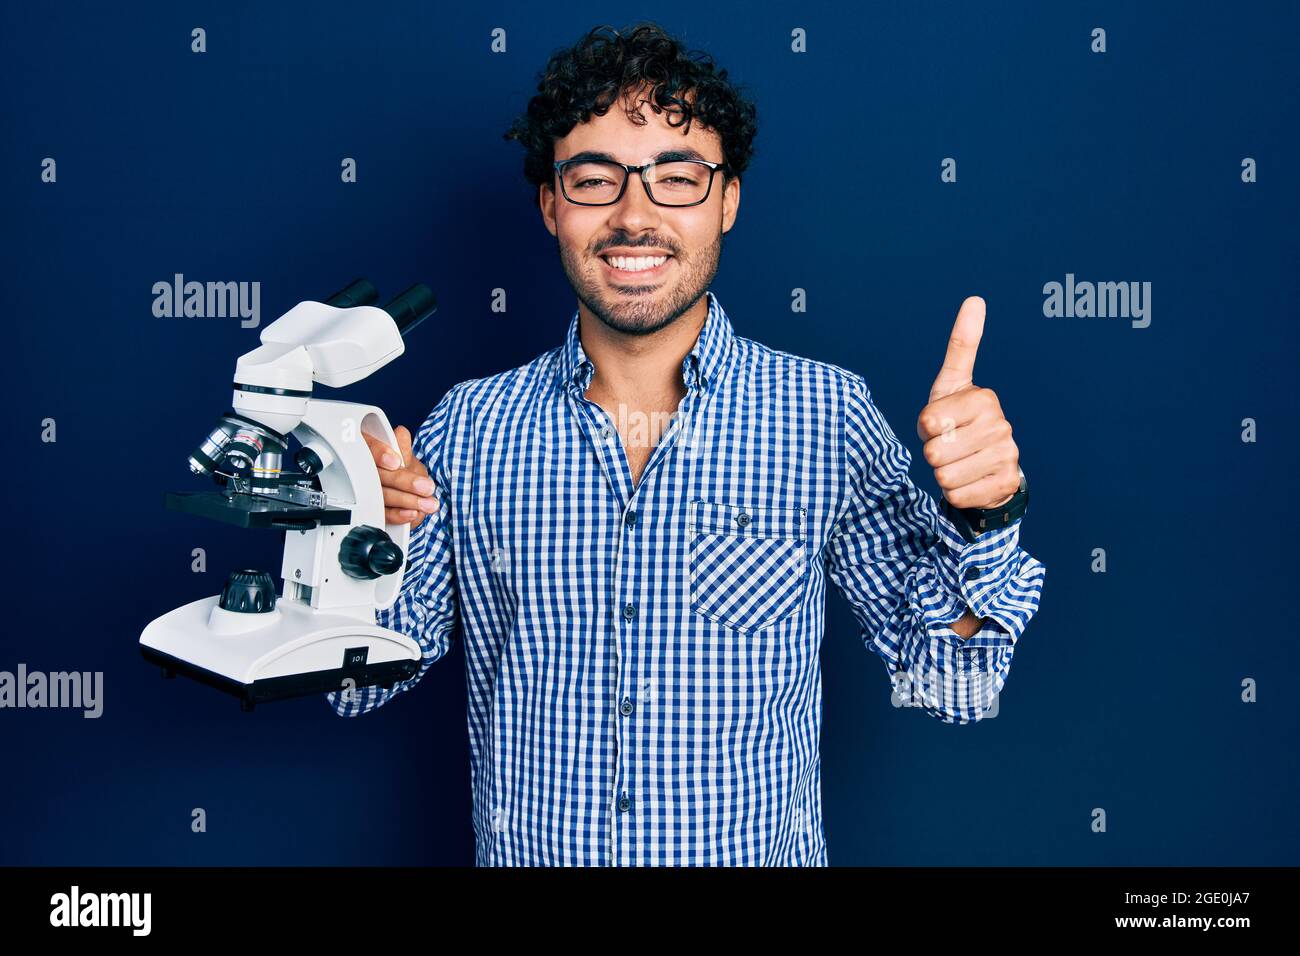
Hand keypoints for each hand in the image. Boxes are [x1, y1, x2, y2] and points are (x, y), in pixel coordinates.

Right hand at [363, 425, 438, 528]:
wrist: (403, 485)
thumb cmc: (399, 464)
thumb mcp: (402, 451)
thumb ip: (401, 444)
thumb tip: (400, 435)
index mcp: (367, 448)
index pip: (369, 447)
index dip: (380, 453)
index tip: (395, 462)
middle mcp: (363, 470)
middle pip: (379, 476)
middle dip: (405, 482)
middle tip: (426, 487)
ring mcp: (366, 491)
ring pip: (382, 496)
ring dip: (407, 501)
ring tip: (428, 504)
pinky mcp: (374, 509)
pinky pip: (383, 514)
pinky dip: (398, 515)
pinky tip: (413, 514)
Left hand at [916, 296, 1019, 509]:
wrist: (987, 465)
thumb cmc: (960, 420)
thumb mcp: (952, 383)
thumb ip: (962, 345)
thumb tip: (975, 298)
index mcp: (984, 399)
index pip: (929, 422)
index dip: (926, 428)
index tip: (942, 424)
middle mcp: (1001, 426)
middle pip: (934, 453)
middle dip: (934, 453)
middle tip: (951, 446)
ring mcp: (1007, 456)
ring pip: (944, 477)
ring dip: (943, 475)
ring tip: (960, 463)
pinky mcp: (1005, 484)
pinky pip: (957, 496)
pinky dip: (956, 494)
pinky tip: (971, 481)